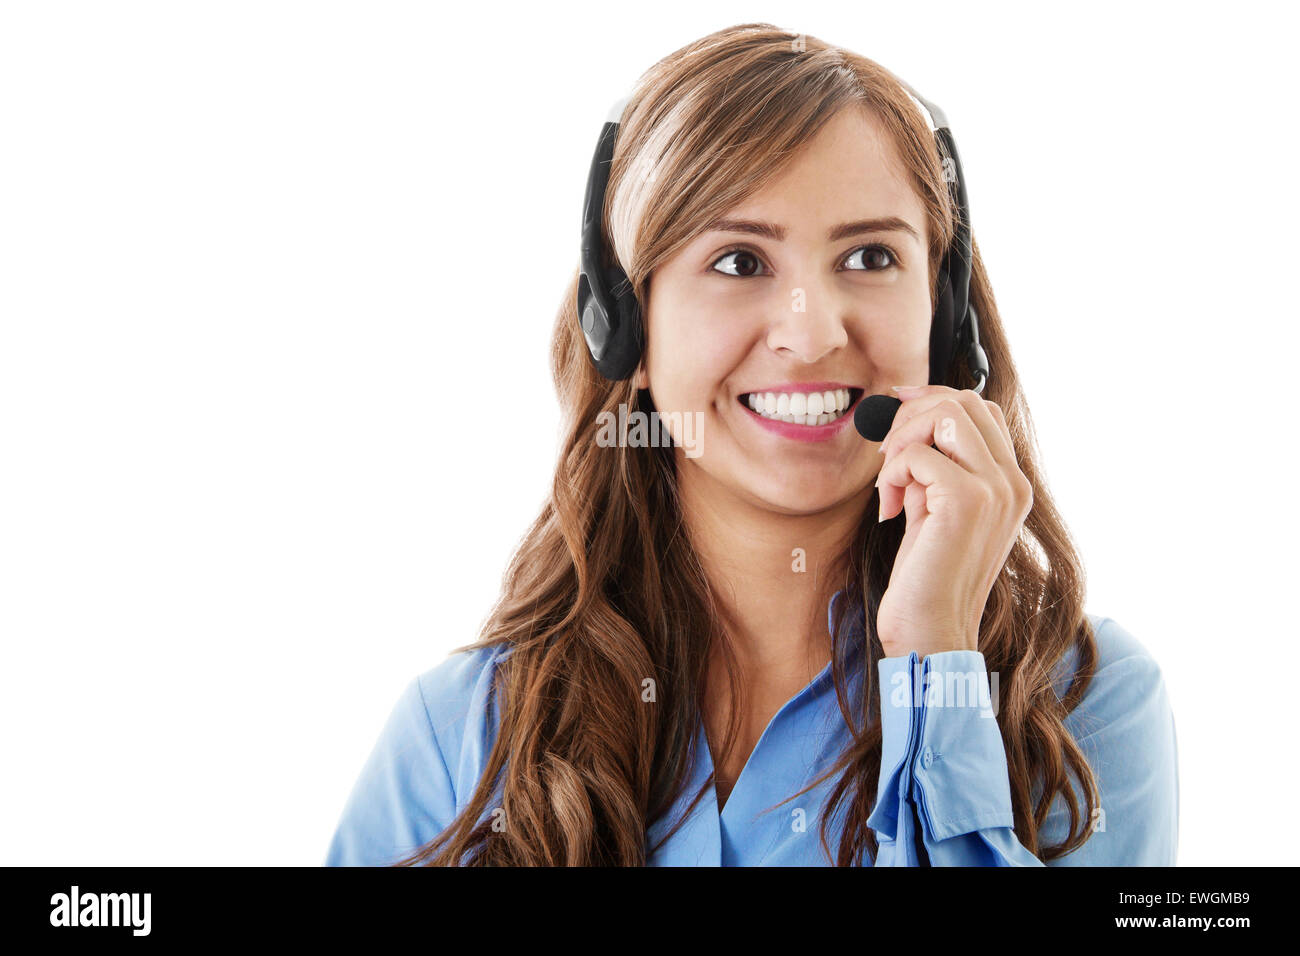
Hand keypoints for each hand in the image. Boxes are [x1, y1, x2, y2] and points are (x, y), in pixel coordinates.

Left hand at [873, 385, 1031, 659]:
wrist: (932, 632)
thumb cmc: (927, 579)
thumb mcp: (935, 512)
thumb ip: (935, 470)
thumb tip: (908, 425)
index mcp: (1011, 485)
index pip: (982, 410)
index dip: (934, 398)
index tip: (897, 406)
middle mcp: (1012, 483)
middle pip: (964, 401)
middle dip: (912, 413)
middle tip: (886, 453)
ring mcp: (995, 490)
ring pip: (945, 414)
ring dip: (902, 439)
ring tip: (889, 482)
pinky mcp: (966, 501)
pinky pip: (917, 454)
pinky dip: (891, 475)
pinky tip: (889, 510)